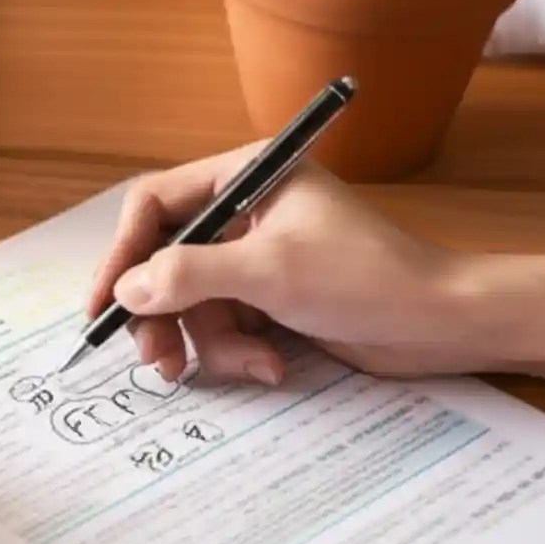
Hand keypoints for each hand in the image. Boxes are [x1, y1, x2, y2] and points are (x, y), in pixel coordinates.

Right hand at [89, 142, 494, 383]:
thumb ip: (189, 275)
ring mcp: (256, 255)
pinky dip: (239, 350)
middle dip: (163, 314)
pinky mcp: (270, 295)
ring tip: (245, 367)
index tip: (104, 305)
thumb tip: (126, 289)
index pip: (155, 205)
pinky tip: (271, 367)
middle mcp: (245, 209)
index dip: (122, 254)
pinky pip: (224, 323)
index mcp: (246, 176)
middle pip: (166, 260)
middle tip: (158, 361)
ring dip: (210, 342)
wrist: (441, 324)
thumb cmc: (365, 279)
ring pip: (193, 301)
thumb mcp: (269, 273)